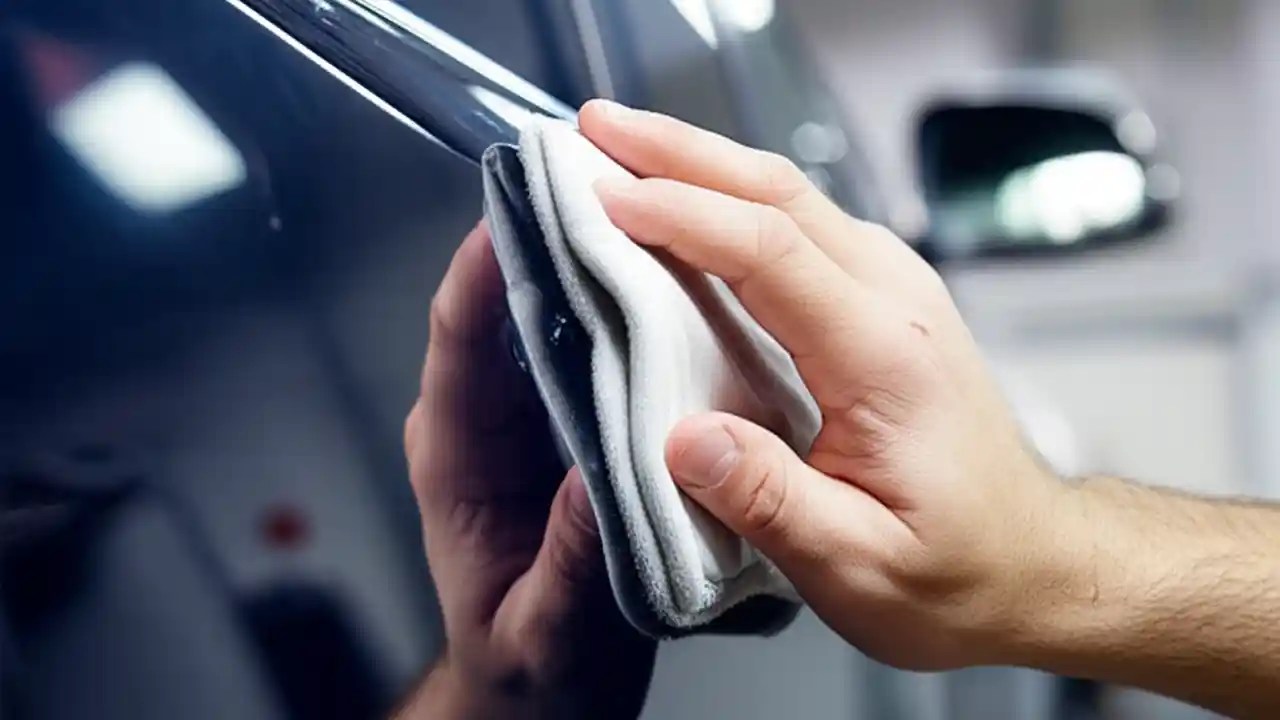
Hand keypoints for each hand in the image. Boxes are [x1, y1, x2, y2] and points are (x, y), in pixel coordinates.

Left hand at [398, 223, 654, 718]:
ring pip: (553, 320)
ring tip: (652, 230)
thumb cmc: (528, 670)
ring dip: (594, 271)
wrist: (540, 695)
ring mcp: (528, 421)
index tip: (527, 210)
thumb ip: (572, 562)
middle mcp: (485, 423)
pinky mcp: (571, 428)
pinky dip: (626, 319)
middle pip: (506, 306)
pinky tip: (673, 301)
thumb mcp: (549, 635)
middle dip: (552, 242)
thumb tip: (603, 477)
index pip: (457, 340)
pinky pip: (594, 354)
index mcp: (457, 460)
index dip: (485, 267)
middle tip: (611, 193)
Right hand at [580, 99, 1074, 671]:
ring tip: (620, 149)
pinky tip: (688, 200)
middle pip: (777, 190)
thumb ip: (772, 503)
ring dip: (701, 162)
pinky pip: (799, 223)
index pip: (770, 251)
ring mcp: (894, 288)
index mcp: (884, 356)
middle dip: (678, 149)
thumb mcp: (859, 567)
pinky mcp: (882, 298)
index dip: (682, 215)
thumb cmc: (953, 569)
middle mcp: (895, 299)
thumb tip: (684, 441)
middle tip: (593, 127)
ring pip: (788, 194)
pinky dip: (730, 197)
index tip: (603, 199)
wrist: (1032, 559)